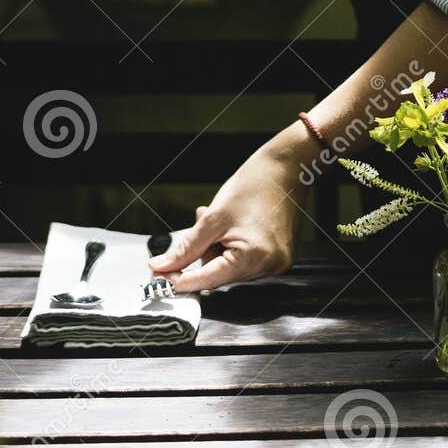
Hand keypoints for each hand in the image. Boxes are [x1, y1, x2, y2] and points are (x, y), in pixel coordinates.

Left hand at [148, 140, 303, 293]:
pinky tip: (233, 226)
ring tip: (221, 220)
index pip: (208, 281)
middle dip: (204, 254)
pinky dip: (232, 246)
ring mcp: (276, 263)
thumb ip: (186, 247)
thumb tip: (162, 266)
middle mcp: (269, 267)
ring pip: (230, 268)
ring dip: (218, 248)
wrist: (288, 166)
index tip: (160, 276)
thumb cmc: (256, 184)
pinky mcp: (278, 256)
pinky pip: (245, 260)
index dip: (181, 279)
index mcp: (254, 258)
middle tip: (201, 223)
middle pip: (220, 275)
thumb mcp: (214, 216)